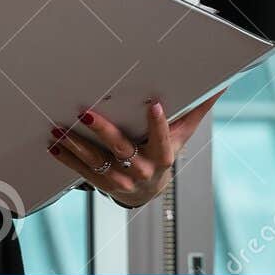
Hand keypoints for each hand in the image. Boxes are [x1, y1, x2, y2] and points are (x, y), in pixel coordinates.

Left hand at [45, 90, 224, 206]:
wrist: (149, 189)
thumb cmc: (164, 152)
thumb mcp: (182, 135)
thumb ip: (196, 110)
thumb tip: (220, 85)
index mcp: (162, 156)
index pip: (162, 139)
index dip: (158, 124)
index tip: (154, 104)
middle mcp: (141, 170)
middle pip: (121, 149)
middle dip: (103, 130)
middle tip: (85, 113)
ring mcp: (120, 179)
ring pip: (96, 161)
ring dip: (76, 145)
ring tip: (59, 128)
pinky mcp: (102, 183)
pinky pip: (82, 171)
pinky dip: (66, 157)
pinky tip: (54, 144)